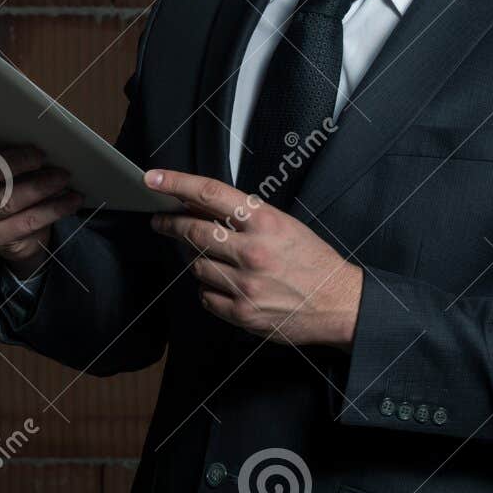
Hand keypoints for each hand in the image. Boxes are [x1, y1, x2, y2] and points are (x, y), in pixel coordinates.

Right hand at [0, 114, 85, 277]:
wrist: (12, 232)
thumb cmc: (11, 181)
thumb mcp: (5, 161)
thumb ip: (10, 144)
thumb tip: (43, 130)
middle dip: (13, 162)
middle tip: (41, 154)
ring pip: (6, 201)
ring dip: (40, 186)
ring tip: (63, 176)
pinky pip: (27, 222)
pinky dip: (55, 209)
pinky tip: (73, 199)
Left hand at [144, 169, 362, 349]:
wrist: (339, 304)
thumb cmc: (312, 262)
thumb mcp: (284, 225)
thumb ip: (244, 216)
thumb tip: (198, 206)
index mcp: (266, 223)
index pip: (210, 194)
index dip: (176, 183)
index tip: (153, 179)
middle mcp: (253, 252)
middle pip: (193, 231)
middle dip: (170, 223)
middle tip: (160, 219)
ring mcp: (246, 285)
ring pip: (196, 266)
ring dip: (195, 258)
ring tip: (209, 256)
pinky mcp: (243, 313)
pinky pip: (205, 296)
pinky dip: (208, 288)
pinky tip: (223, 283)